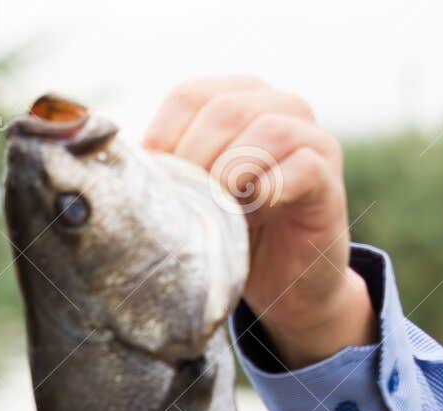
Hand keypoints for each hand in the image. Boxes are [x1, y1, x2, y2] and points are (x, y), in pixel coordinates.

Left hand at [142, 75, 375, 368]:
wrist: (282, 284)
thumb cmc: (228, 235)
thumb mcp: (190, 199)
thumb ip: (167, 173)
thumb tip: (114, 165)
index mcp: (236, 100)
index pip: (189, 95)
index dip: (166, 138)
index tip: (158, 186)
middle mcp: (278, 106)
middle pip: (225, 109)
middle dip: (195, 159)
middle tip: (189, 203)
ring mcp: (310, 137)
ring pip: (267, 130)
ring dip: (230, 173)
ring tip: (220, 209)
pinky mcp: (327, 176)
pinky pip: (300, 167)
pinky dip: (268, 191)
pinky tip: (252, 214)